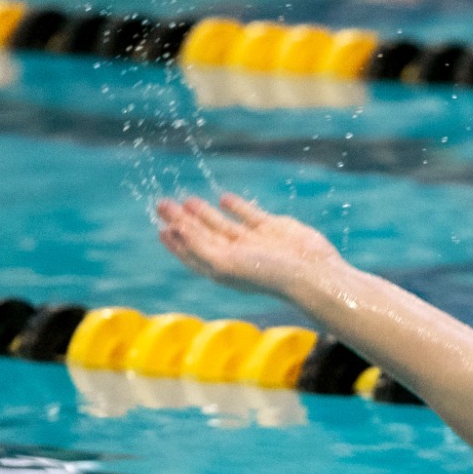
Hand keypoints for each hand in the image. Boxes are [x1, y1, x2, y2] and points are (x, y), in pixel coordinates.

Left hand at [154, 194, 344, 298]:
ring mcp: (255, 242)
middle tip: (163, 204)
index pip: (193, 254)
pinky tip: (223, 200)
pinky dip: (236, 207)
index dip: (177, 243)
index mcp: (223, 269)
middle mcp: (237, 256)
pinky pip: (248, 215)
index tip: (161, 228)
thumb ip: (198, 245)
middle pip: (203, 236)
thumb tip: (173, 229)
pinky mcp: (273, 228)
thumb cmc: (267, 273)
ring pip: (223, 224)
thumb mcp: (225, 263)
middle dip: (183, 221)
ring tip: (187, 200)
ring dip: (204, 213)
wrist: (311, 271)